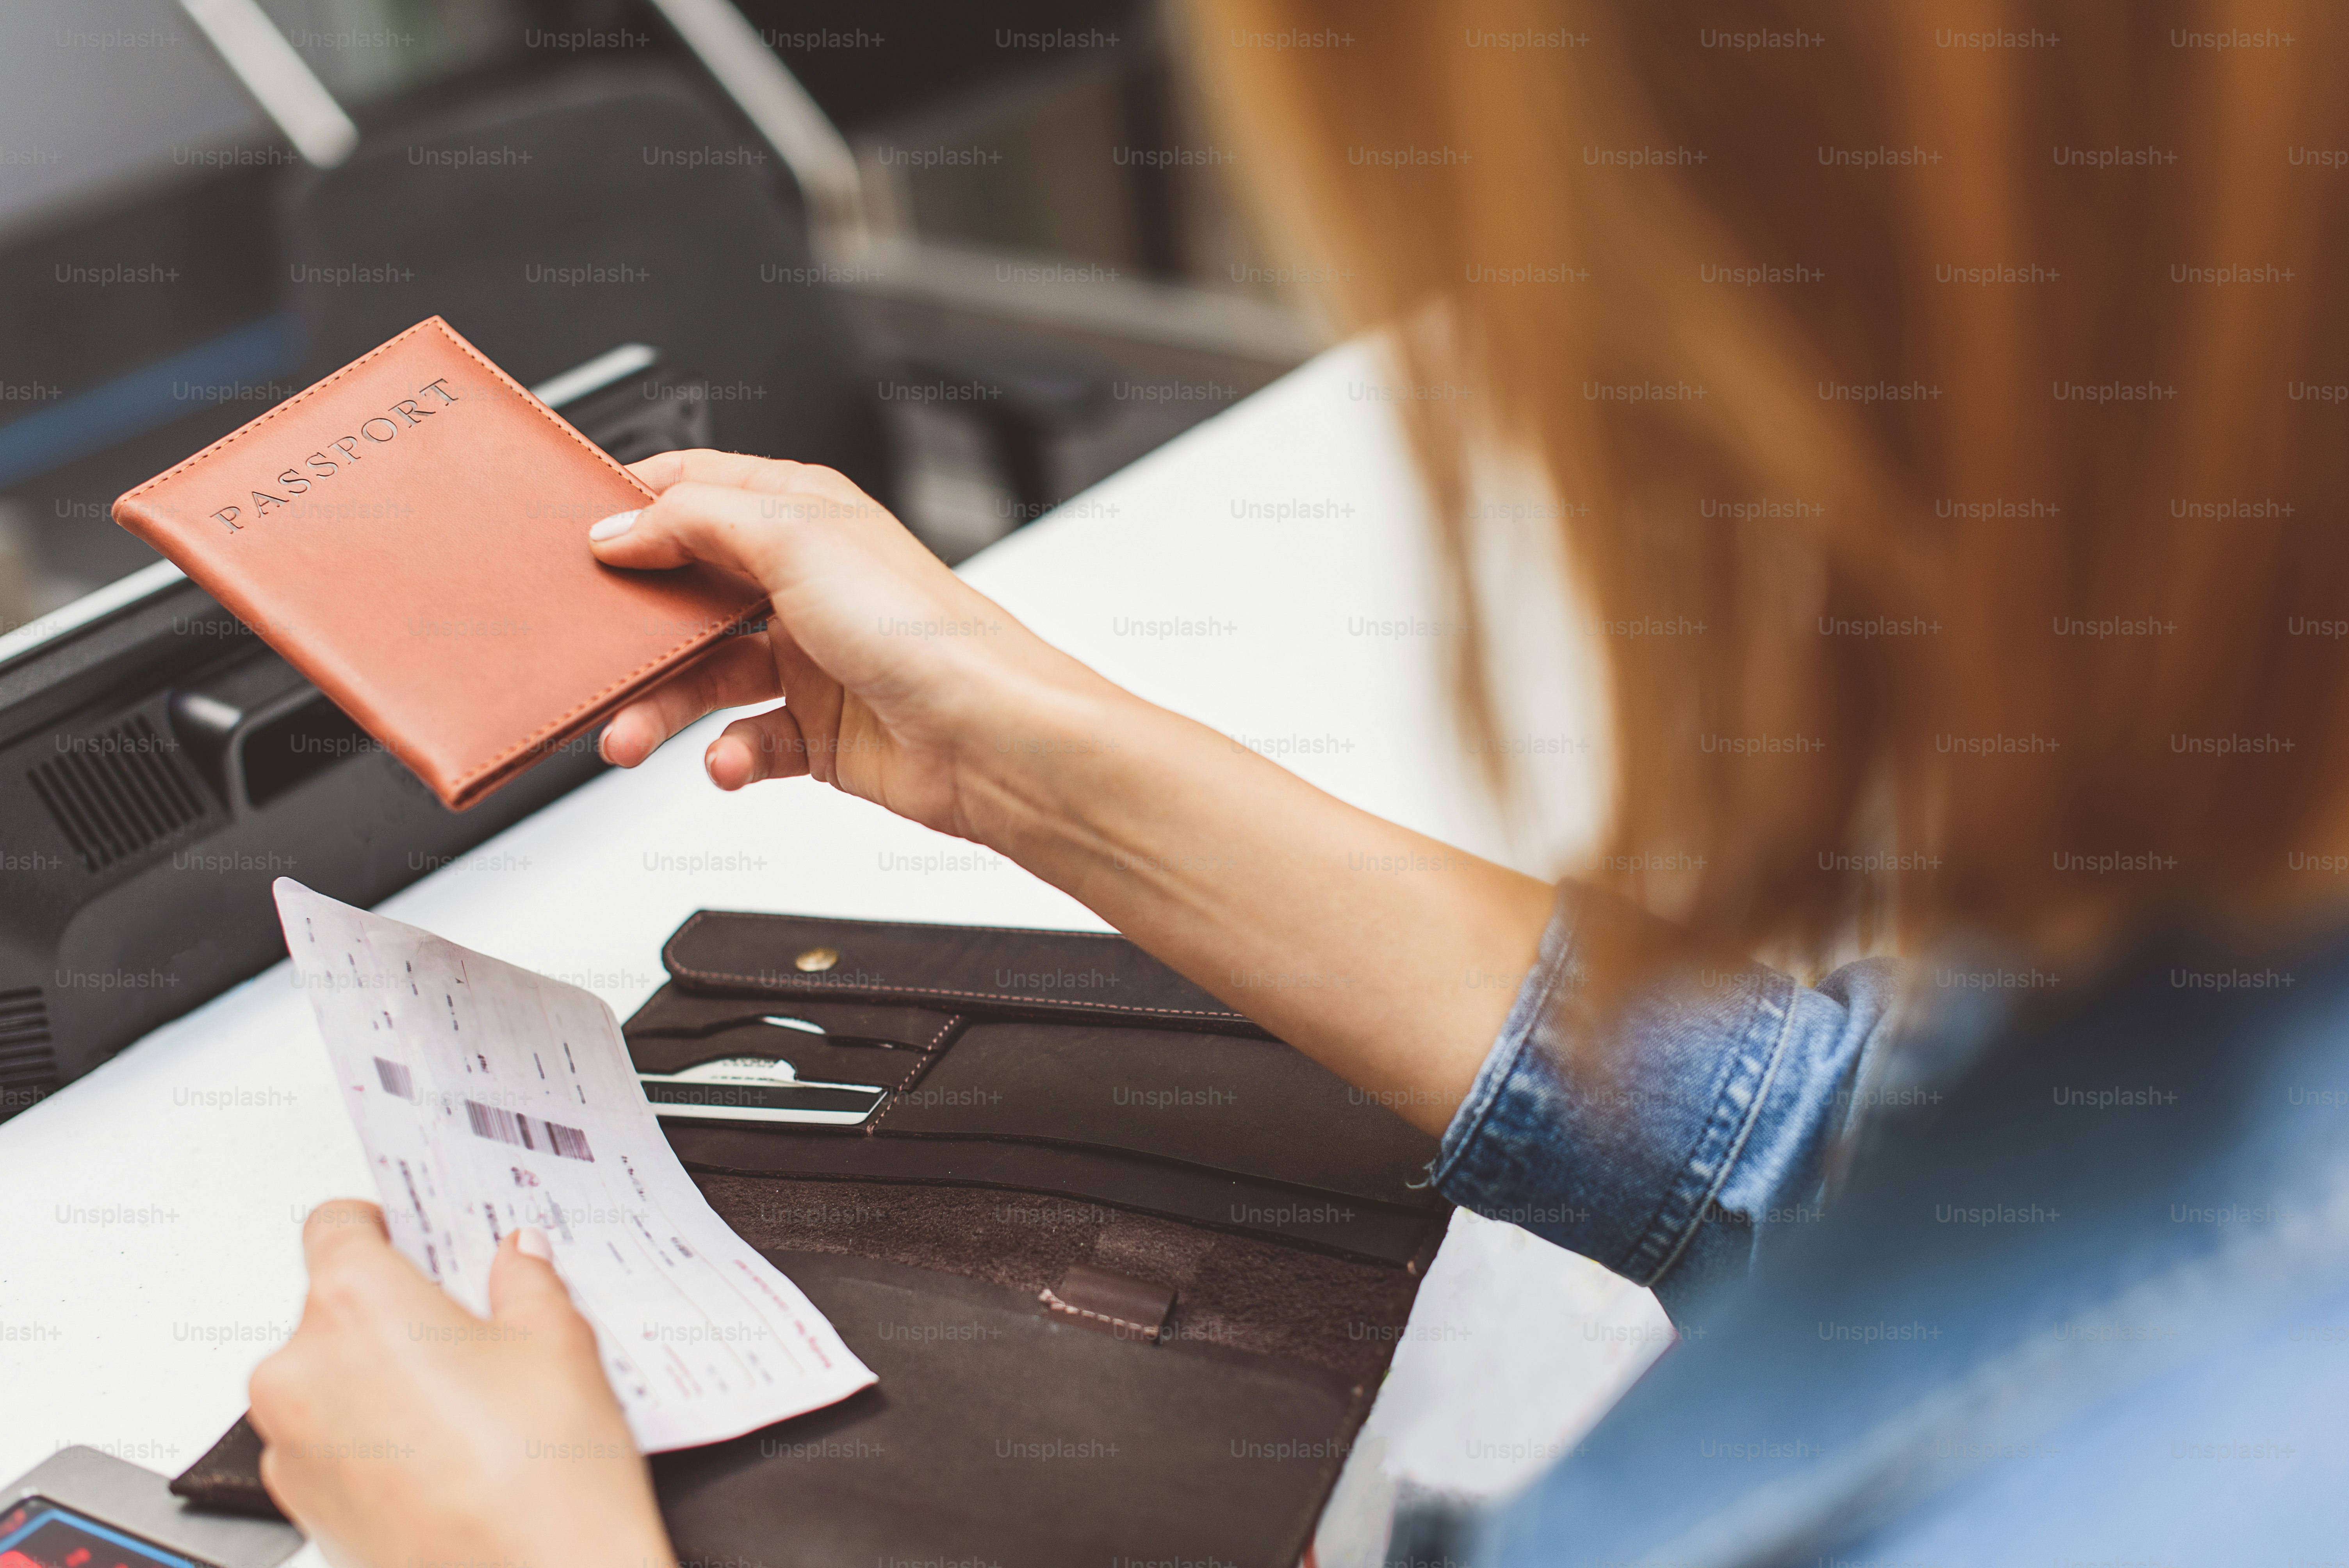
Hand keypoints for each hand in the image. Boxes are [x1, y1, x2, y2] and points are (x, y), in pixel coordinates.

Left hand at [248, 1201, 674, 1567]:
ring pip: (329, 1380)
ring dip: (381, 1376)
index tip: (412, 1233)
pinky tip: (447, 1454)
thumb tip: (517, 1260)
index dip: (380, 1221)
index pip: (335, 1224)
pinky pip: (327, 1444)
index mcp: (355, 1306)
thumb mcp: (557, 1343)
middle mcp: (301, 1372)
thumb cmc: (542, 1479)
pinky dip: (373, 1438)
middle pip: (331, 1308)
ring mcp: (292, 1447)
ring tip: (469, 1403)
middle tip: (469, 1329)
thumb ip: (526, 1283)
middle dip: (394, 1311)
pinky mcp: (303, 1506)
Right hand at [587, 451, 1117, 840]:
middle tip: (593, 661)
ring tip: (629, 737)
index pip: (700, 490)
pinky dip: (730, 756)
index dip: (637, 508)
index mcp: (804, 515)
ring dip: (662, 710)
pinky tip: (729, 762)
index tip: (579, 540)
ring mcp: (813, 658)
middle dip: (636, 634)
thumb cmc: (921, 628)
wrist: (990, 736)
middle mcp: (806, 582)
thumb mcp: (793, 538)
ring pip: (708, 679)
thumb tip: (620, 527)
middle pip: (689, 596)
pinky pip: (749, 742)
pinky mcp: (821, 730)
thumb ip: (695, 521)